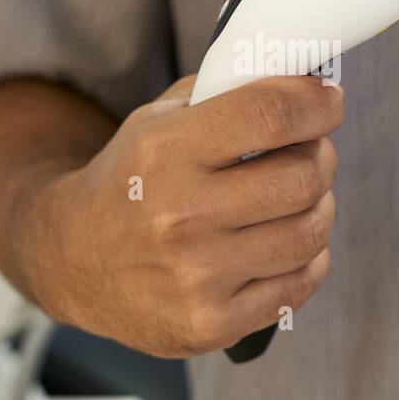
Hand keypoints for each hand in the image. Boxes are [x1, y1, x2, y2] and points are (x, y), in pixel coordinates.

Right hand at [18, 74, 343, 356]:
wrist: (71, 261)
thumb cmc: (130, 181)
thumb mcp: (156, 121)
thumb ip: (222, 92)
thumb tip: (300, 75)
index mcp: (165, 153)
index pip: (271, 114)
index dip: (317, 103)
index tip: (327, 101)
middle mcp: (180, 216)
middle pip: (303, 177)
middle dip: (321, 156)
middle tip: (312, 151)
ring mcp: (197, 277)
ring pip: (310, 233)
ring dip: (318, 208)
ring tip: (299, 197)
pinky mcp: (212, 324)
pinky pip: (299, 284)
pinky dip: (308, 258)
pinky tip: (285, 242)